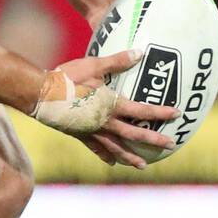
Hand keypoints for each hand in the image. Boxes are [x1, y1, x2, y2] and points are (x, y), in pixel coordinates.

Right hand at [55, 49, 177, 169]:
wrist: (40, 94)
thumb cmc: (67, 78)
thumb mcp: (94, 65)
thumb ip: (118, 60)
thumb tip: (140, 52)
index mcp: (111, 105)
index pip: (142, 110)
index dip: (160, 112)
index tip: (177, 113)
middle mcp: (104, 122)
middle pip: (134, 134)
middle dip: (153, 139)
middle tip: (169, 145)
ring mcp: (92, 131)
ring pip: (116, 147)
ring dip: (131, 156)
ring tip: (143, 165)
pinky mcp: (79, 135)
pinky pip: (96, 148)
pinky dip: (106, 155)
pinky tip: (112, 162)